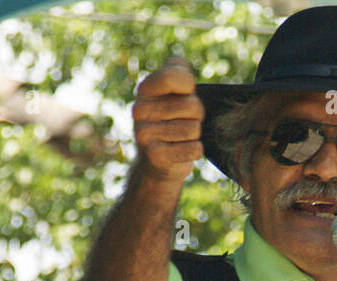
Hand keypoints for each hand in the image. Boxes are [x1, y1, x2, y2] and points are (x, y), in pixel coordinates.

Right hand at [132, 57, 204, 182]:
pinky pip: (194, 149)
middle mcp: (140, 109)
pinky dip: (194, 151)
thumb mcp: (174, 93)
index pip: (175, 76)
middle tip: (182, 123)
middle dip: (196, 117)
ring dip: (195, 136)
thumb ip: (178, 72)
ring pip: (194, 129)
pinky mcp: (155, 155)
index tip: (185, 95)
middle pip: (192, 106)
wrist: (157, 164)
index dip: (189, 88)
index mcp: (145, 90)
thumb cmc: (172, 122)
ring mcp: (144, 133)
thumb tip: (177, 61)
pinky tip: (181, 152)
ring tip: (180, 139)